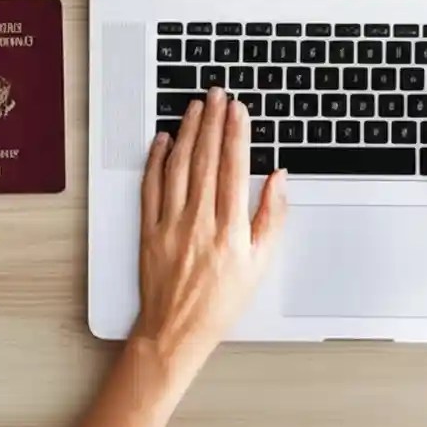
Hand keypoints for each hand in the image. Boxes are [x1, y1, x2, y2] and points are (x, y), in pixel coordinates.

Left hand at [133, 88, 286, 371]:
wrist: (176, 330)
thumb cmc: (222, 300)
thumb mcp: (261, 263)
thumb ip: (272, 217)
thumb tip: (278, 179)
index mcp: (230, 229)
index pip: (234, 168)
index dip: (236, 134)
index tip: (238, 110)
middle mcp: (199, 221)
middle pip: (206, 159)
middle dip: (213, 122)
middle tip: (218, 95)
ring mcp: (170, 223)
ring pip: (178, 166)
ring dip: (187, 132)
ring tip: (195, 108)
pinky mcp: (148, 230)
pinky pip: (151, 186)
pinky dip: (156, 159)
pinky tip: (163, 140)